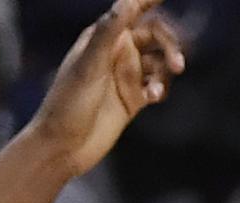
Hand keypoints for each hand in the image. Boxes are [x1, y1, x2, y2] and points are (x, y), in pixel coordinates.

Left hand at [23, 0, 182, 180]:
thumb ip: (108, 33)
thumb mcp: (88, 67)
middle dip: (170, 44)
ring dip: (167, 68)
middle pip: (156, 34)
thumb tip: (128, 2)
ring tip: (156, 89)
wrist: (60, 150)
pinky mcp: (132, 99)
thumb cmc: (66, 106)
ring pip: (161, 60)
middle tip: (178, 64)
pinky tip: (153, 97)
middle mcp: (115, 54)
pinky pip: (158, 84)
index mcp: (102, 39)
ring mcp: (124, 76)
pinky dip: (161, 87)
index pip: (131, 9)